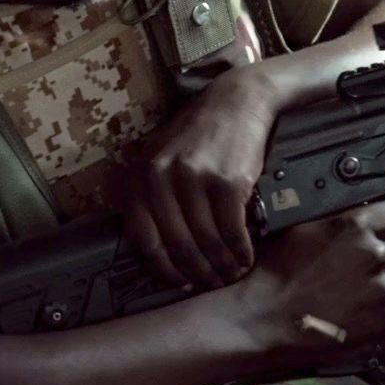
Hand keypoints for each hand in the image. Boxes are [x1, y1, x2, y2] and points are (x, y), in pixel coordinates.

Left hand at [123, 66, 279, 289]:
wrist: (236, 100)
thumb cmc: (198, 134)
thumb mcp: (161, 156)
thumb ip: (152, 196)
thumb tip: (158, 251)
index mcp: (140, 176)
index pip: (144, 239)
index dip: (163, 269)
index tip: (178, 282)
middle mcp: (161, 178)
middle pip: (178, 246)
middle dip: (197, 273)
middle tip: (210, 283)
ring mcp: (194, 179)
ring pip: (206, 242)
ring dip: (221, 266)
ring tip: (230, 273)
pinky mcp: (227, 182)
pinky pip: (232, 230)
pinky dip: (240, 251)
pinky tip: (244, 257)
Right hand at [232, 200, 384, 366]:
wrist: (264, 322)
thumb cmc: (274, 276)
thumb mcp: (300, 229)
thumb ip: (336, 218)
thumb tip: (356, 211)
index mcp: (355, 227)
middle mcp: (374, 255)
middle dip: (372, 263)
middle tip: (342, 276)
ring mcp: (380, 291)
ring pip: (384, 286)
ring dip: (367, 292)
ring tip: (336, 301)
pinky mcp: (381, 322)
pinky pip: (382, 316)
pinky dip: (367, 319)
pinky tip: (341, 319)